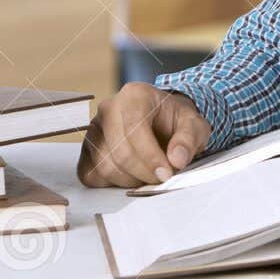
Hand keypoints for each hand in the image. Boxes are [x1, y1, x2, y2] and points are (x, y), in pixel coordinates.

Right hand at [76, 82, 210, 187]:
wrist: (162, 122)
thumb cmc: (174, 121)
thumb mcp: (194, 125)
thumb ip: (189, 139)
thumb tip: (176, 159)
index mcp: (135, 95)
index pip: (135, 128)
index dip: (150, 156)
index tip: (166, 173)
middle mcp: (108, 108)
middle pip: (119, 150)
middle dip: (144, 172)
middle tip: (162, 178)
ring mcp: (93, 130)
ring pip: (104, 165)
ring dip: (130, 180)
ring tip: (149, 175)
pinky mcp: (86, 151)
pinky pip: (91, 174)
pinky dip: (112, 183)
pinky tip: (132, 176)